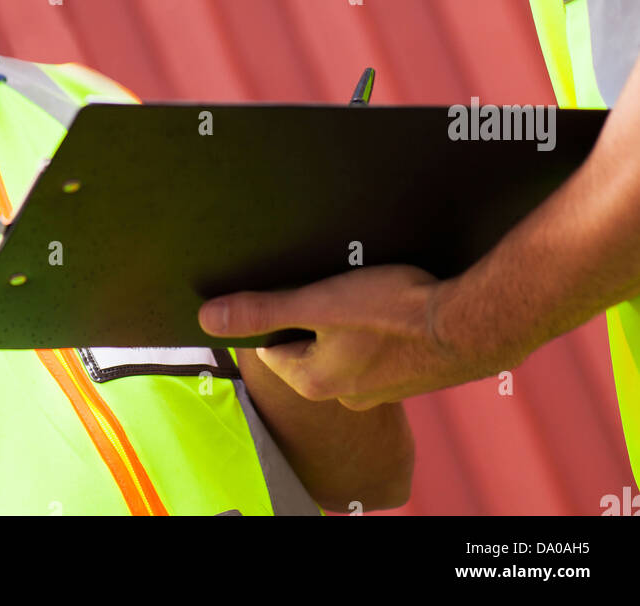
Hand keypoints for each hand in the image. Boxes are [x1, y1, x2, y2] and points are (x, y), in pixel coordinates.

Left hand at [198, 265, 491, 408]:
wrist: (471, 325)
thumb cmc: (394, 313)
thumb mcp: (319, 302)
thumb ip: (264, 310)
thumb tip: (208, 318)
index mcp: (312, 380)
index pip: (270, 345)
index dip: (276, 311)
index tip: (294, 288)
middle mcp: (343, 393)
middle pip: (309, 345)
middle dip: (314, 314)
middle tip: (332, 286)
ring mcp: (380, 388)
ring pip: (345, 345)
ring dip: (348, 320)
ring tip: (365, 292)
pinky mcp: (409, 374)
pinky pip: (379, 346)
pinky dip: (379, 327)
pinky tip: (392, 305)